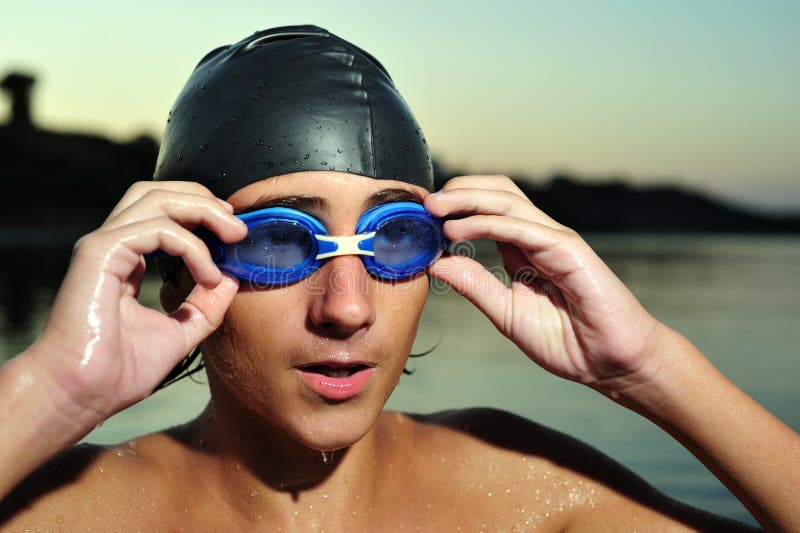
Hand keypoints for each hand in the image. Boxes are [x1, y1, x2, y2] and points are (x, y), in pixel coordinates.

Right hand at [26, 181, 246, 427]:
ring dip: (203, 211)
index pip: (163, 214)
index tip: (234, 236)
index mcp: (126, 260)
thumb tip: (233, 278)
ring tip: (233, 237)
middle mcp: (113, 246)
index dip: (201, 214)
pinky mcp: (100, 252)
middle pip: (158, 193)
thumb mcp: (180, 331)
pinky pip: (157, 230)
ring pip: (156, 199)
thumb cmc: (121, 371)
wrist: (84, 395)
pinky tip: (208, 275)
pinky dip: (191, 246)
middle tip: (238, 227)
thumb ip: (205, 305)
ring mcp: (104, 245)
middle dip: (204, 200)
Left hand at [424, 176, 667, 396]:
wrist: (611, 363)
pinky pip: (522, 227)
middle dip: (458, 192)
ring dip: (466, 199)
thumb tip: (435, 263)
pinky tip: (459, 231)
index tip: (421, 219)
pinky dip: (487, 223)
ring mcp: (554, 239)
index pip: (486, 210)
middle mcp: (538, 237)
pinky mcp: (568, 249)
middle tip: (423, 204)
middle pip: (496, 193)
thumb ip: (475, 286)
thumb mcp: (506, 313)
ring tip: (434, 210)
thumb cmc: (567, 341)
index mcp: (523, 249)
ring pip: (507, 200)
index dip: (454, 208)